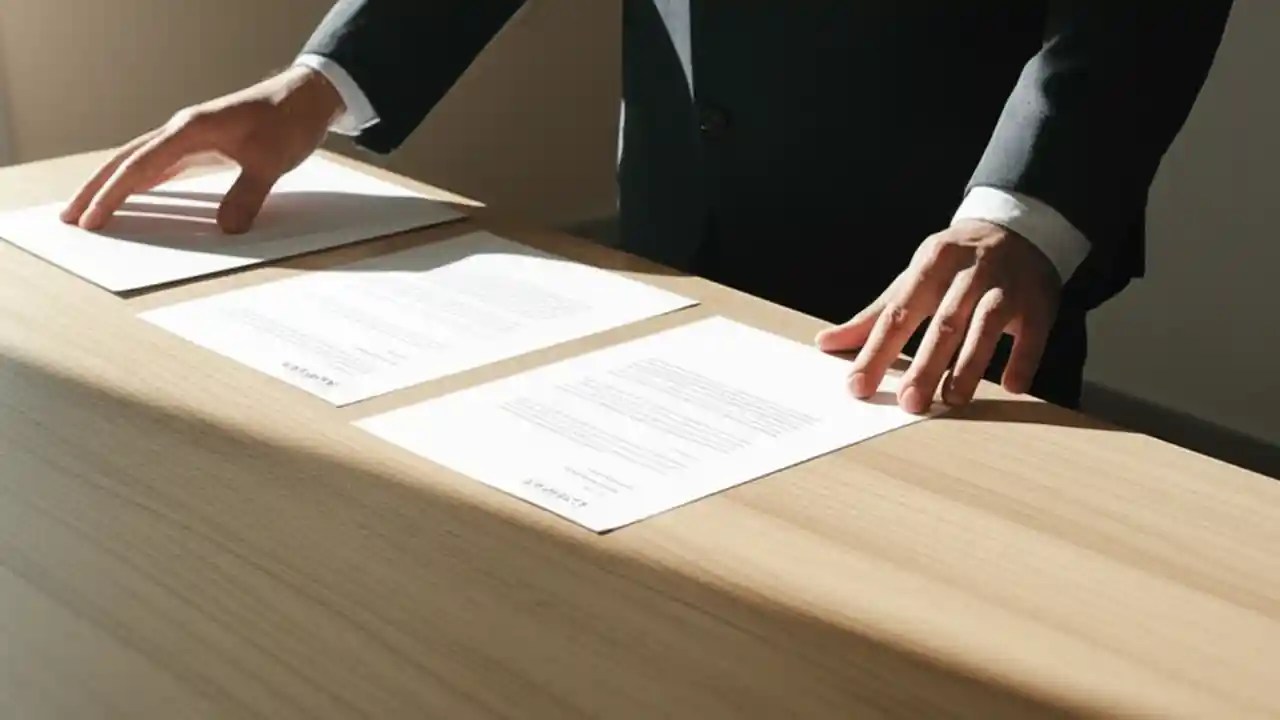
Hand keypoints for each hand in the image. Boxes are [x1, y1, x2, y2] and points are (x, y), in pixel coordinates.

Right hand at [61, 66, 342, 233]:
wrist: (305, 97)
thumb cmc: (288, 122)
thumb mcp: (272, 162)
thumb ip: (247, 195)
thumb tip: (226, 228)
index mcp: (190, 130)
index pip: (140, 166)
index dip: (113, 195)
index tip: (93, 219)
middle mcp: (182, 129)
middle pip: (125, 160)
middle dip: (95, 189)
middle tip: (70, 217)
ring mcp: (188, 135)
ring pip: (138, 160)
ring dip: (112, 183)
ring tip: (88, 210)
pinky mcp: (200, 143)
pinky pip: (160, 163)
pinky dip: (140, 180)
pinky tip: (131, 194)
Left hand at [815, 220, 1060, 413]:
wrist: (1019, 227)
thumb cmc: (954, 263)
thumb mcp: (913, 279)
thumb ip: (874, 315)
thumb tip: (826, 343)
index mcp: (931, 265)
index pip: (899, 313)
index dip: (877, 350)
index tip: (858, 385)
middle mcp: (969, 273)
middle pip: (944, 323)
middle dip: (925, 365)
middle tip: (909, 403)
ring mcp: (1007, 287)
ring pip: (986, 326)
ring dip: (969, 365)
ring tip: (952, 400)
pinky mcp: (1039, 303)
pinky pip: (1033, 334)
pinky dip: (1023, 359)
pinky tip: (1011, 386)